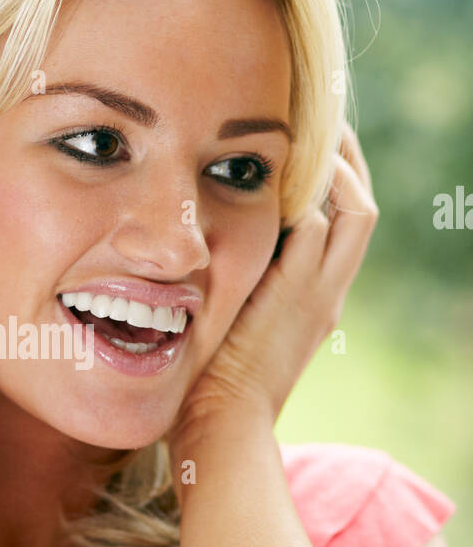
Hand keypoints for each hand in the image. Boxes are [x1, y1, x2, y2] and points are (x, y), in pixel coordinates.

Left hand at [167, 122, 377, 449]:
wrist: (221, 430)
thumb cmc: (207, 393)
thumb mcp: (226, 331)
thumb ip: (226, 294)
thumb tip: (187, 262)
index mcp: (312, 301)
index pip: (337, 224)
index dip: (328, 182)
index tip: (304, 145)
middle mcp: (327, 293)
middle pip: (360, 206)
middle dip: (343, 158)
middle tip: (319, 117)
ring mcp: (319, 294)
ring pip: (355, 209)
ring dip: (336, 162)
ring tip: (312, 123)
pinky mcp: (302, 296)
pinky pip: (322, 225)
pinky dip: (313, 190)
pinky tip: (284, 161)